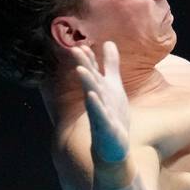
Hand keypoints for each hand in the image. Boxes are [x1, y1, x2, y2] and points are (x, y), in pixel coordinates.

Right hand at [70, 41, 130, 164]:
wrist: (114, 147)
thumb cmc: (112, 115)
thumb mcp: (113, 86)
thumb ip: (110, 65)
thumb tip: (108, 42)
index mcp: (99, 91)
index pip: (92, 72)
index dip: (87, 58)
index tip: (79, 44)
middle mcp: (97, 101)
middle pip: (90, 81)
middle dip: (84, 65)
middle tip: (75, 50)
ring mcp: (100, 114)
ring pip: (92, 97)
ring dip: (87, 84)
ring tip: (81, 70)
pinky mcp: (106, 128)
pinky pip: (100, 116)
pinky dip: (96, 106)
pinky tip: (92, 97)